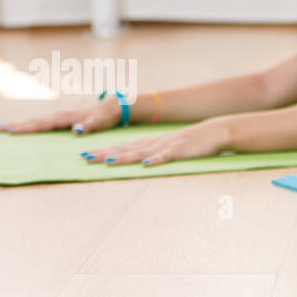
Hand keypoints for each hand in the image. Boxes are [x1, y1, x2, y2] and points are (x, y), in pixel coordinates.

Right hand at [0, 96, 122, 134]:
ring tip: (1, 127)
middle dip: (16, 125)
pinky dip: (29, 125)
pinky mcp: (60, 119)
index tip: (11, 131)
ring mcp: (59, 116)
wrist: (111, 107)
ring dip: (19, 124)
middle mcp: (59, 115)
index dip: (27, 128)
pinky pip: (41, 122)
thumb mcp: (99, 123)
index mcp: (66, 117)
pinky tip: (19, 128)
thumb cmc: (105, 117)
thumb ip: (88, 127)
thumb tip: (76, 131)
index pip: (43, 124)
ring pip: (35, 121)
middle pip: (34, 121)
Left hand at [81, 119, 229, 166]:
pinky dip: (155, 160)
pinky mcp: (179, 151)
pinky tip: (145, 164)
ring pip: (140, 153)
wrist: (213, 132)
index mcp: (149, 144)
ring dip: (123, 157)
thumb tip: (133, 157)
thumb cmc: (190, 142)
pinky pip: (165, 157)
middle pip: (124, 150)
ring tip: (106, 161)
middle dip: (104, 154)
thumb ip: (150, 151)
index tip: (84, 155)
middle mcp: (153, 144)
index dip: (102, 151)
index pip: (121, 147)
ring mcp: (165, 147)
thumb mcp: (166, 146)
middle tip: (84, 158)